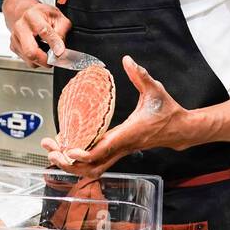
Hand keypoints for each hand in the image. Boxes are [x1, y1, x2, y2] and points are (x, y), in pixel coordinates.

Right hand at [7, 1, 70, 66]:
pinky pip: (27, 61)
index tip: (60, 52)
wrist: (28, 14)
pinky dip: (37, 60)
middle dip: (45, 60)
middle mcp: (20, 26)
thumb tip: (60, 50)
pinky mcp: (13, 47)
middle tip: (55, 59)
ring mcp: (15, 38)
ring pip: (30, 59)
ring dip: (42, 61)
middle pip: (30, 51)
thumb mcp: (59, 18)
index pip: (43, 31)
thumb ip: (61, 32)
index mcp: (32, 16)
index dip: (53, 43)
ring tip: (49, 52)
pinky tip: (41, 51)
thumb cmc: (44, 15)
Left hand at [41, 57, 187, 177]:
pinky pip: (96, 161)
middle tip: (51, 150)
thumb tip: (127, 60)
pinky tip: (67, 146)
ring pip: (92, 168)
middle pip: (92, 167)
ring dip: (71, 164)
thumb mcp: (156, 90)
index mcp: (128, 135)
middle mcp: (121, 147)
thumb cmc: (167, 111)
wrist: (179, 129)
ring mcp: (119, 151)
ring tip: (53, 151)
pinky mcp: (118, 150)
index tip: (69, 150)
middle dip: (69, 162)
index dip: (84, 154)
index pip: (103, 151)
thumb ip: (141, 75)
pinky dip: (79, 159)